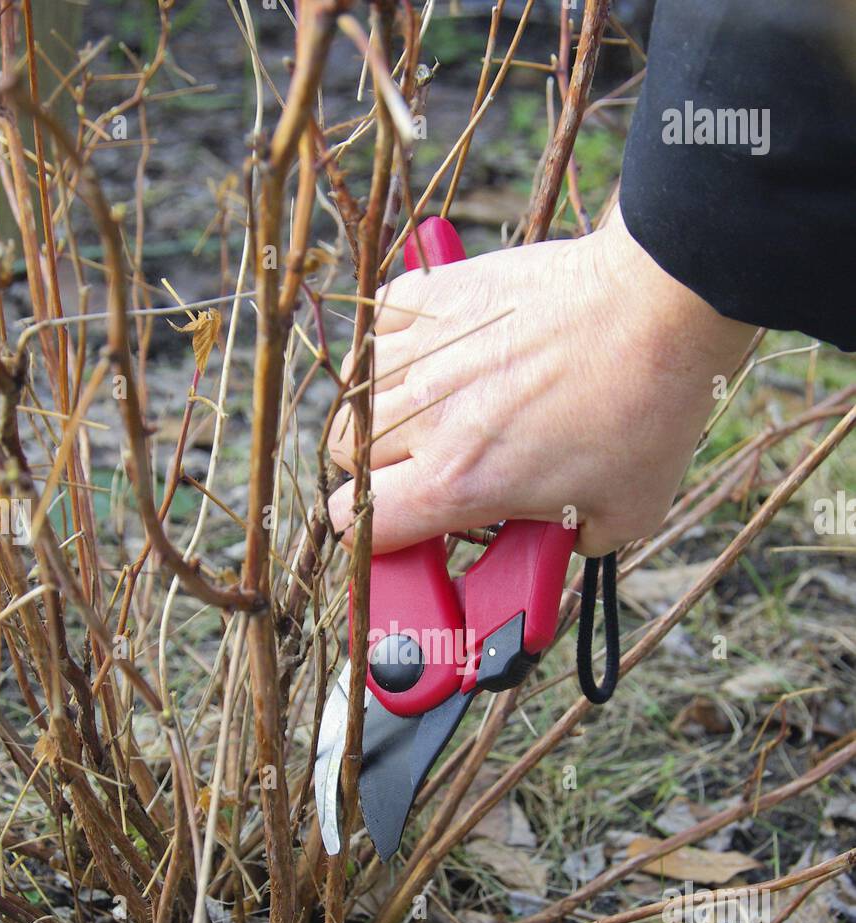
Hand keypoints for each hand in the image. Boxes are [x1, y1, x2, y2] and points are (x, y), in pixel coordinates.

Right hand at [328, 204, 755, 555]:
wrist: (661, 307)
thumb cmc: (648, 409)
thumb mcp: (626, 513)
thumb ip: (576, 541)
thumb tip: (564, 538)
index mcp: (459, 481)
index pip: (363, 523)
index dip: (373, 536)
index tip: (400, 533)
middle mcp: (428, 417)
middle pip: (347, 456)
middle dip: (375, 473)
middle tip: (418, 472)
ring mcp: (429, 349)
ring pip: (356, 390)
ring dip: (378, 409)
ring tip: (420, 414)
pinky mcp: (446, 294)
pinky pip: (384, 318)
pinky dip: (392, 338)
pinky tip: (424, 352)